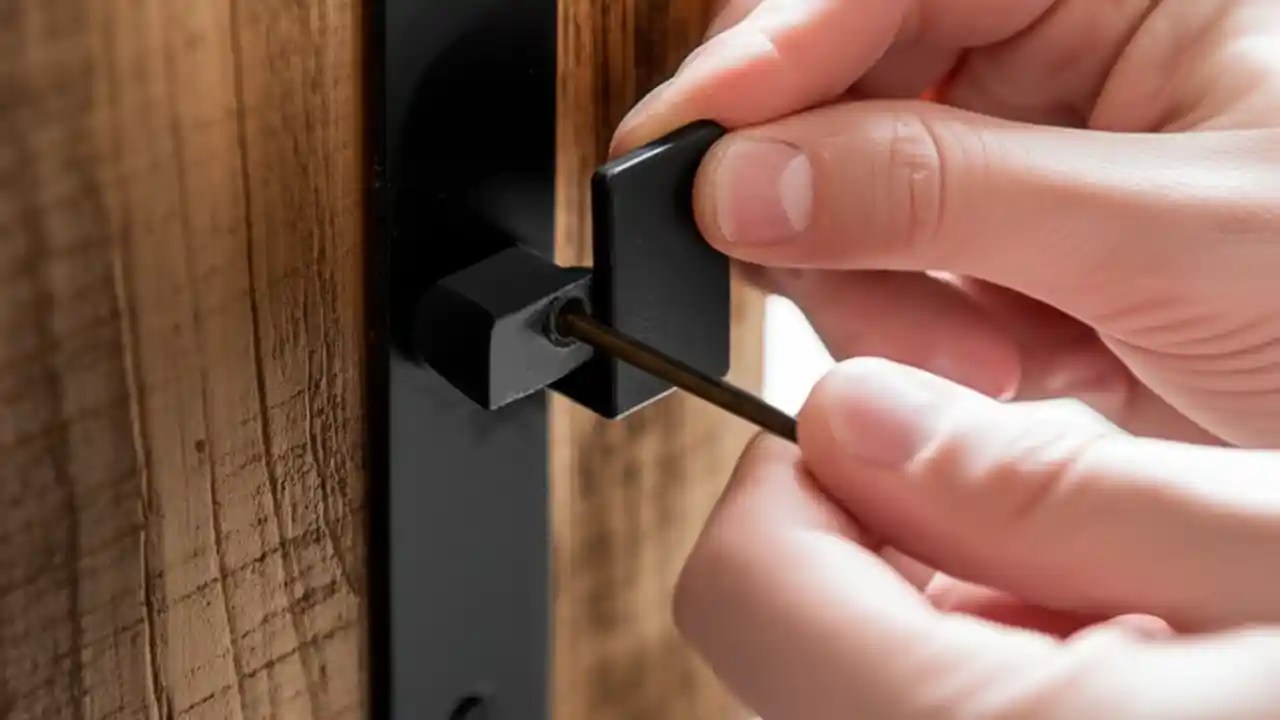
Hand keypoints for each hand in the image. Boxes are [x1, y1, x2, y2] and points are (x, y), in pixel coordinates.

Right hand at [613, 0, 1279, 447]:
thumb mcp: (1164, 233)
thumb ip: (941, 192)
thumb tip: (746, 179)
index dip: (778, 46)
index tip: (690, 131)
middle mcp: (1056, 58)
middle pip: (840, 82)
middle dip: (821, 190)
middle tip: (821, 269)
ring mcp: (1013, 163)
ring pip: (838, 190)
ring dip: (870, 284)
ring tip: (979, 352)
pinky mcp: (990, 253)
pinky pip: (878, 273)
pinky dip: (903, 330)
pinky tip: (993, 360)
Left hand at [675, 358, 1279, 718]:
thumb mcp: (1279, 553)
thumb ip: (1043, 491)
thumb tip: (855, 415)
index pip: (744, 579)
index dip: (805, 471)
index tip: (901, 420)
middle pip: (798, 630)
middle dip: (900, 538)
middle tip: (1057, 505)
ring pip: (865, 677)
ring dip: (964, 607)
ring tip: (1130, 595)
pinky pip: (942, 715)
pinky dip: (1003, 667)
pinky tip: (1134, 656)